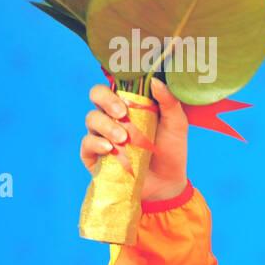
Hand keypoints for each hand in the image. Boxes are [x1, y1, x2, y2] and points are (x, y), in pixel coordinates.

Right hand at [80, 77, 188, 201]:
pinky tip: (111, 149)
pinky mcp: (93, 155)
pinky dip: (97, 144)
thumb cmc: (171, 150)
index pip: (115, 84)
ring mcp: (101, 134)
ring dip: (106, 125)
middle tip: (122, 112)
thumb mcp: (176, 125)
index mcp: (130, 104)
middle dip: (106, 100)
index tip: (128, 90)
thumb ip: (169, 102)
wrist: (167, 183)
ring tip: (123, 138)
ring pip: (91, 118)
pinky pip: (87, 144)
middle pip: (97, 95)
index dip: (116, 81)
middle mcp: (112, 115)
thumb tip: (154, 81)